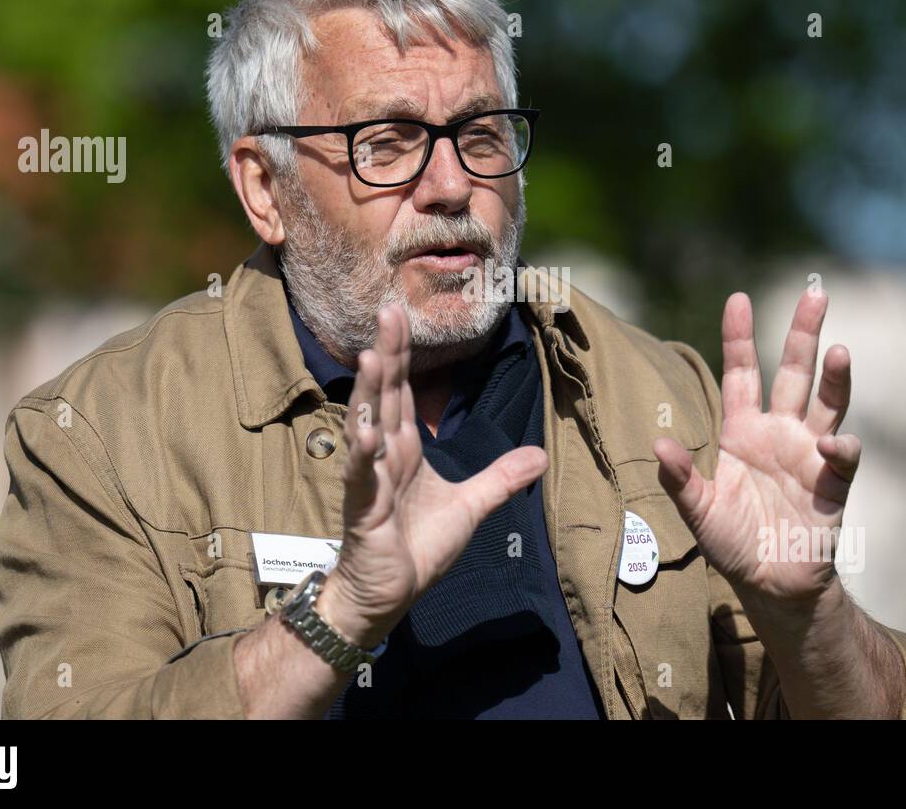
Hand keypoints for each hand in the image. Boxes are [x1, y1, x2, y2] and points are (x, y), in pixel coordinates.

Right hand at [317, 303, 548, 646]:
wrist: (387, 595)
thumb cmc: (417, 548)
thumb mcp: (472, 506)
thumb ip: (501, 478)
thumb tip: (541, 455)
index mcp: (405, 449)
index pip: (405, 391)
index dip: (403, 353)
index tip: (401, 313)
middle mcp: (385, 455)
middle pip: (386, 395)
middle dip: (387, 354)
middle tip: (388, 311)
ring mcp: (372, 480)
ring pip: (369, 427)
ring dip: (369, 393)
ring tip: (370, 355)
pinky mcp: (365, 510)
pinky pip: (364, 478)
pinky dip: (364, 455)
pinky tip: (366, 432)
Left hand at [654, 290, 860, 603]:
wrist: (771, 584)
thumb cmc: (732, 543)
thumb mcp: (698, 512)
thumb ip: (680, 479)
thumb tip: (657, 444)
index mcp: (743, 431)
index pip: (743, 372)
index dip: (741, 336)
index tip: (740, 297)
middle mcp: (780, 433)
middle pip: (795, 372)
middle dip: (803, 334)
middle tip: (816, 294)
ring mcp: (809, 454)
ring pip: (827, 404)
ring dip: (835, 378)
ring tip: (838, 350)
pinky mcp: (832, 484)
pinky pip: (842, 457)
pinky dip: (840, 448)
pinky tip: (831, 444)